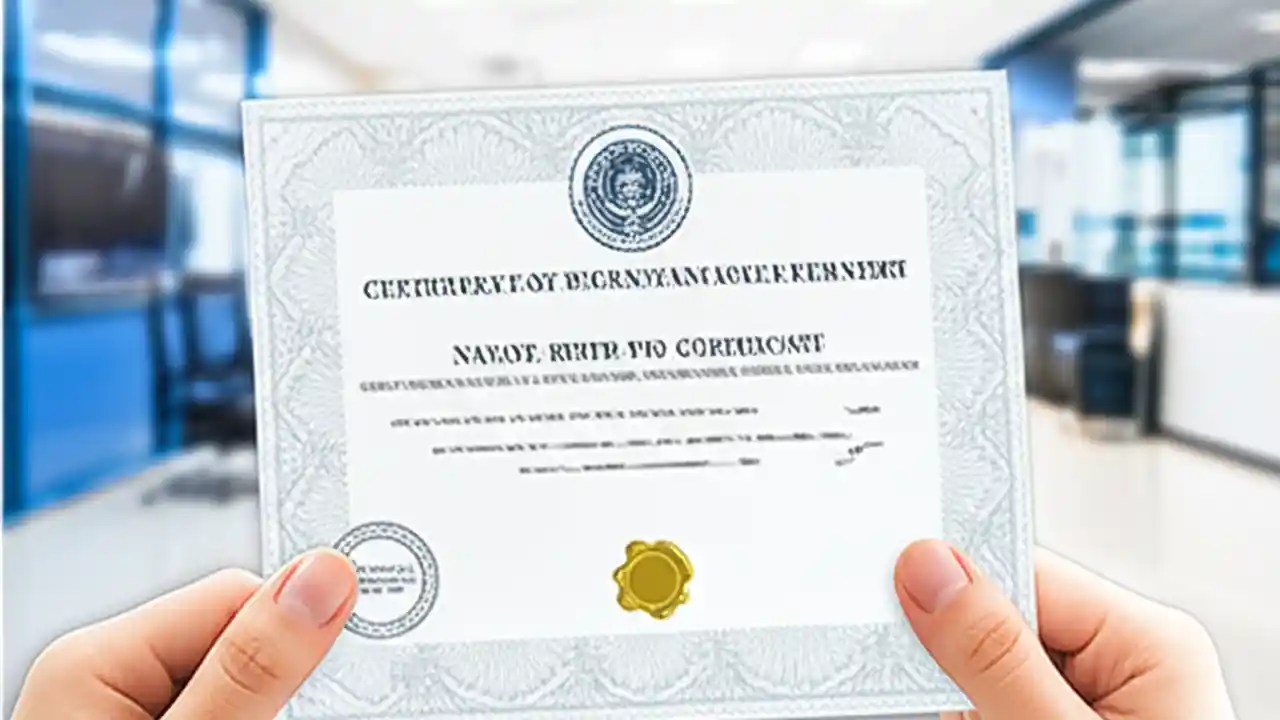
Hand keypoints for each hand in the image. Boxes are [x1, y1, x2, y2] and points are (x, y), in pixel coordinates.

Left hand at [12, 549, 356, 718]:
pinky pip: (222, 702)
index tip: (345, 675)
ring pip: (240, 676)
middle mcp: (104, 674)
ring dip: (269, 704)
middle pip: (243, 635)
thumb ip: (249, 669)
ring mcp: (121, 709)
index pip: (238, 595)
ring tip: (286, 716)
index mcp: (96, 657)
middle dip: (280, 680)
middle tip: (305, 710)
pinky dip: (250, 715)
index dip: (293, 638)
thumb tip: (323, 576)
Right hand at [895, 541, 1235, 719]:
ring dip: (954, 696)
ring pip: (978, 666)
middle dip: (950, 654)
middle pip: (994, 618)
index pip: (1024, 569)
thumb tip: (928, 568)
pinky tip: (961, 715)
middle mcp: (1122, 660)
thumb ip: (996, 658)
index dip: (950, 573)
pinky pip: (986, 699)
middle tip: (918, 677)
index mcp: (1148, 640)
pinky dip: (965, 713)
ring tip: (954, 711)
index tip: (880, 566)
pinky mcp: (1054, 718)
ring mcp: (1087, 699)